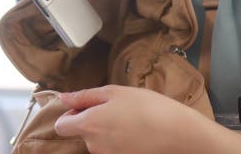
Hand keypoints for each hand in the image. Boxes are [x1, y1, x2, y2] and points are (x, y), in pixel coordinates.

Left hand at [54, 85, 206, 153]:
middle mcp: (94, 146)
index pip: (62, 126)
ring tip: (130, 121)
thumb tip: (62, 98)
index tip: (87, 106)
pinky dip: (119, 143)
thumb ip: (84, 96)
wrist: (178, 134)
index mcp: (89, 124)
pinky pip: (112, 150)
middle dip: (92, 122)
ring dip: (107, 132)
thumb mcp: (115, 92)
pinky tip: (136, 134)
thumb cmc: (148, 107)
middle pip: (82, 134)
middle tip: (116, 110)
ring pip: (97, 143)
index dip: (71, 114)